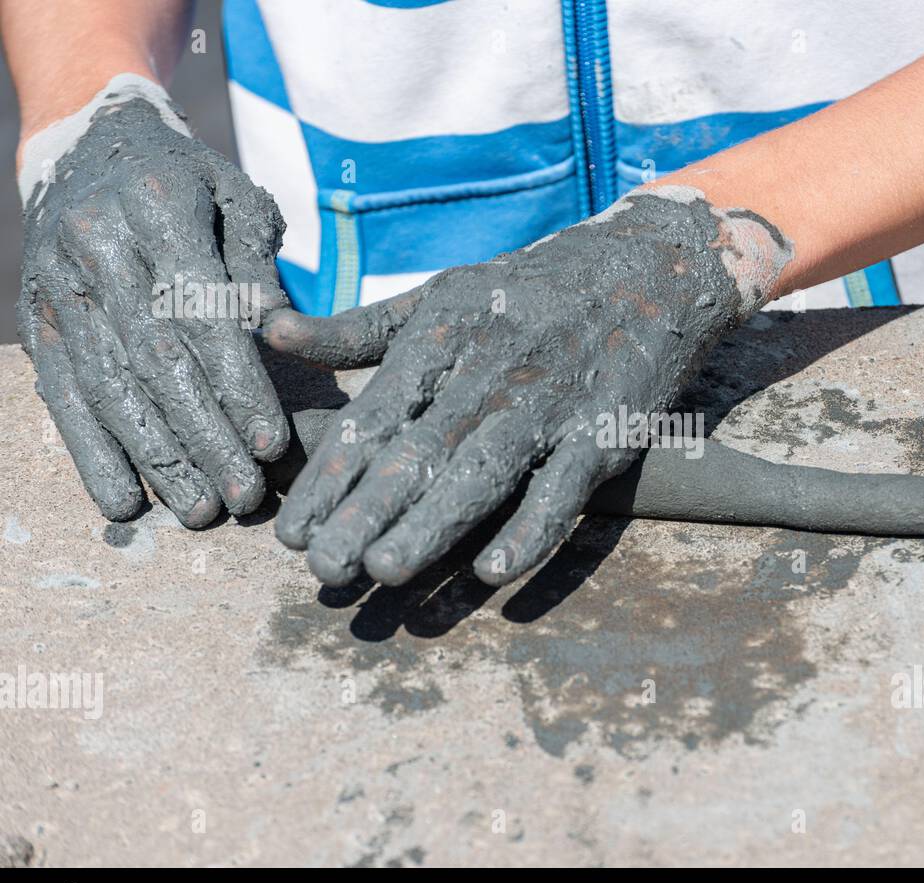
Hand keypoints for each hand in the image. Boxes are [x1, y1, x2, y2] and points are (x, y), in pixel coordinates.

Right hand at [17, 74, 291, 527]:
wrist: (87, 142)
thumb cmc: (188, 180)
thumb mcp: (236, 197)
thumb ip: (257, 264)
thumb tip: (280, 332)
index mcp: (159, 211)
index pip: (202, 314)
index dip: (237, 386)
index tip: (270, 446)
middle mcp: (99, 250)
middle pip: (156, 361)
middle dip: (204, 437)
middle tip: (243, 497)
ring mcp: (60, 288)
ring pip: (110, 387)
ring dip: (156, 459)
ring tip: (200, 511)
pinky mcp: (37, 320)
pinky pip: (63, 395)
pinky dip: (93, 453)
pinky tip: (122, 502)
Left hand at [266, 184, 791, 586]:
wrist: (652, 264)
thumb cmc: (532, 289)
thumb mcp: (442, 294)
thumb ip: (359, 329)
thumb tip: (268, 334)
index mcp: (444, 334)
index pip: (374, 415)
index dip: (329, 477)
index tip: (289, 533)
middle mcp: (491, 367)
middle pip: (420, 448)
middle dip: (366, 511)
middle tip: (320, 569)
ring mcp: (552, 400)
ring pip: (483, 469)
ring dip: (433, 523)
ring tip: (384, 573)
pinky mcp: (607, 429)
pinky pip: (566, 486)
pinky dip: (533, 529)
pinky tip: (494, 572)